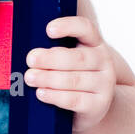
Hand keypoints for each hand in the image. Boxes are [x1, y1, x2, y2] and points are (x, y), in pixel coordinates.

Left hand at [23, 13, 116, 132]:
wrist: (93, 107)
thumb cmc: (74, 77)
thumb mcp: (69, 60)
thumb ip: (55, 51)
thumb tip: (30, 51)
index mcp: (94, 43)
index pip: (85, 28)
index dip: (68, 26)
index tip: (48, 29)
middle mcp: (103, 61)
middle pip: (78, 57)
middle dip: (51, 58)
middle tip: (30, 59)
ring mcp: (104, 84)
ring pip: (74, 80)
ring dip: (49, 78)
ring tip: (30, 77)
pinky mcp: (98, 105)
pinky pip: (74, 100)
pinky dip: (56, 96)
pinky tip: (41, 93)